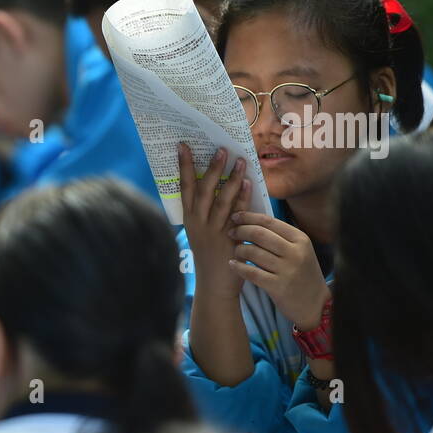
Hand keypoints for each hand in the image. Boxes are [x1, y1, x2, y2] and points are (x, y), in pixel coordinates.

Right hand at [178, 143, 251, 302]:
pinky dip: (242, 197)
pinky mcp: (229, 239)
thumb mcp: (200, 233)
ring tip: (239, 160)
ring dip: (231, 178)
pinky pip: (237, 214)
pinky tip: (248, 183)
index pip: (184, 188)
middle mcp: (199, 224)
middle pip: (203, 191)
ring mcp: (214, 232)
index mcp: (189, 220)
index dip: (183, 166)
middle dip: (210, 168)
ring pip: (221, 200)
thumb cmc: (210, 257)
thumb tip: (214, 184)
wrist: (215, 287)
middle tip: (220, 149)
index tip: (183, 146)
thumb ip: (204, 212)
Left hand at [225, 211, 331, 327]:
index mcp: (300, 239)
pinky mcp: (278, 287)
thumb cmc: (302, 273)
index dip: (248, 217)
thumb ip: (281, 236)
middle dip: (240, 231)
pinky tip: (232, 264)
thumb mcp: (300, 250)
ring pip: (253, 252)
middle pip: (259, 234)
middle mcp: (295, 252)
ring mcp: (287, 270)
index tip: (235, 216)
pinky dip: (238, 267)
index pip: (269, 221)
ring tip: (235, 251)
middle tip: (231, 232)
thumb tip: (252, 221)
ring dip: (239, 249)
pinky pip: (251, 273)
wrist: (315, 303)